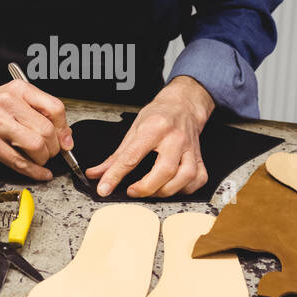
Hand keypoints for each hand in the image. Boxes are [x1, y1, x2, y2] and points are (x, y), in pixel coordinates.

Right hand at [0, 80, 72, 180]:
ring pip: (36, 146)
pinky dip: (34, 171)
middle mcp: (8, 102)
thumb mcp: (8, 101)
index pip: (55, 108)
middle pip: (47, 130)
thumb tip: (64, 137)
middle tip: (50, 153)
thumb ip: (35, 114)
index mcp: (17, 89)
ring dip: (43, 159)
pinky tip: (39, 173)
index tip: (65, 140)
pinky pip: (19, 161)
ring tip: (39, 160)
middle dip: (54, 148)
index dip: (64, 129)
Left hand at [87, 76, 214, 197]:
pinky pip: (198, 179)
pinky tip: (172, 187)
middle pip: (164, 170)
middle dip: (146, 187)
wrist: (183, 105)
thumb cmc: (159, 116)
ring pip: (185, 177)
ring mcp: (190, 148)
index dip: (115, 175)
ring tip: (152, 190)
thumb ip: (115, 156)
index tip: (104, 188)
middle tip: (132, 191)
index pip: (132, 156)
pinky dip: (185, 189)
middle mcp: (175, 138)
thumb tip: (96, 173)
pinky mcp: (199, 157)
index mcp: (154, 127)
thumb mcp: (133, 130)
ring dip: (166, 190)